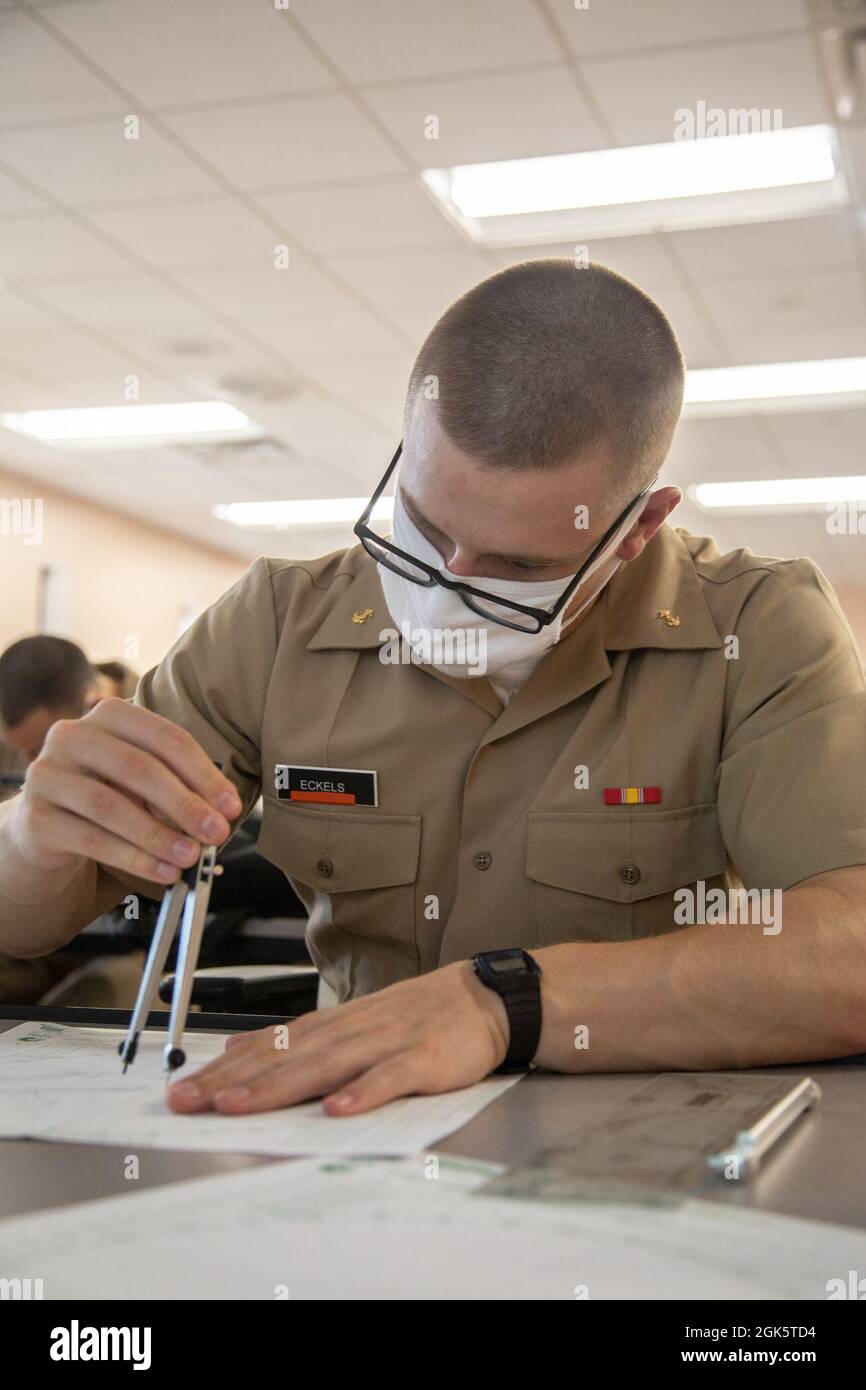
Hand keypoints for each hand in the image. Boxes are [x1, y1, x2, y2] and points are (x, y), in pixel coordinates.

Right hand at [11, 698, 241, 884]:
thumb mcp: (141, 778)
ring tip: (191, 856)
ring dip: (159, 835)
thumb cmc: (108, 793)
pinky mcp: (35, 817)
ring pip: (112, 807)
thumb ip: (178, 783)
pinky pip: (92, 839)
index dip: (204, 774)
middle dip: (185, 804)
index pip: (165, 738)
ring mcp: (48, 775)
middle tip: (217, 832)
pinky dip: (134, 858)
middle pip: (139, 768)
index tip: (231, 806)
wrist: (47, 823)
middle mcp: (72, 736)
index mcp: (108, 715)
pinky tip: (163, 871)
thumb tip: (223, 811)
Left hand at [167, 961, 510, 1116]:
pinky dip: (364, 1092)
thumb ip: (297, 1040)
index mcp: (330, 1026)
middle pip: (283, 1058)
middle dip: (231, 1082)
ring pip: (324, 1066)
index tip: (181, 1092)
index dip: (221, 1071)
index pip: (266, 1048)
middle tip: (187, 1102)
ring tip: (239, 1105)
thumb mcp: (350, 1021)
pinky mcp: (422, 1059)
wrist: (484, 998)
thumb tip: (237, 1050)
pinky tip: (338, 1111)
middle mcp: (349, 1030)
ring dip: (278, 1086)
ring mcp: (385, 1042)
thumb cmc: (416, 1017)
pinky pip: (390, 1078)